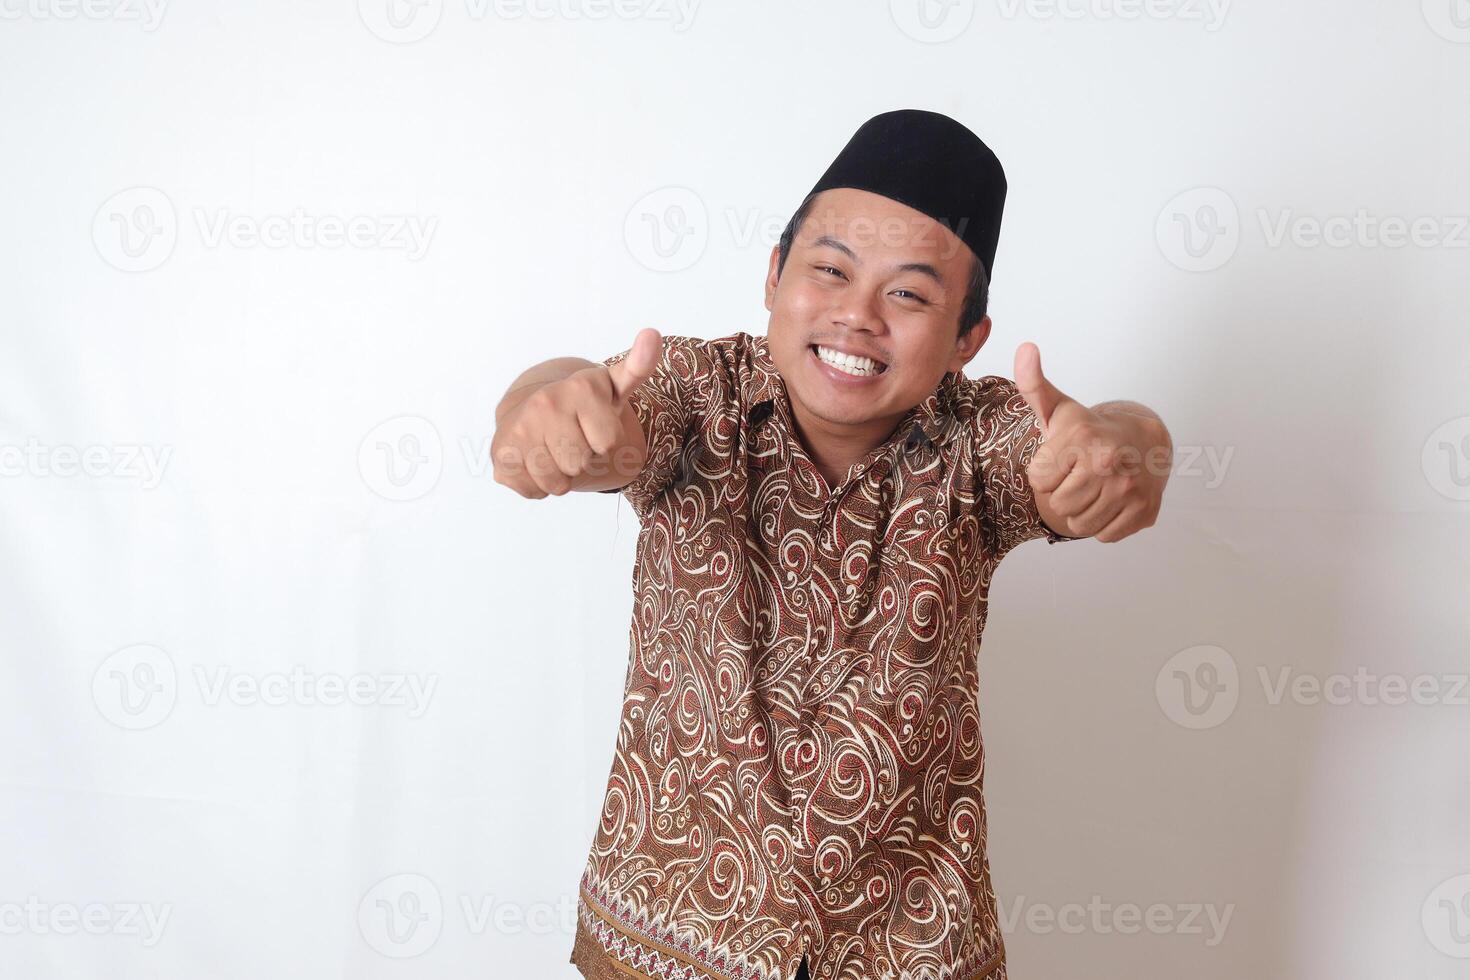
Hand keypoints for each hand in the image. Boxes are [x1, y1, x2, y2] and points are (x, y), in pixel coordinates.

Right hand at [491, 327, 660, 496]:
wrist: (528, 408)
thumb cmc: (581, 404)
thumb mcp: (613, 386)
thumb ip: (638, 366)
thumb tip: (652, 334)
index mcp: (578, 388)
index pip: (609, 444)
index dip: (604, 440)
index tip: (592, 422)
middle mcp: (545, 404)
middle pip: (581, 464)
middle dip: (581, 459)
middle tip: (571, 438)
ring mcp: (519, 429)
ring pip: (557, 484)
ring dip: (559, 476)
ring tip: (553, 449)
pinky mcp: (501, 454)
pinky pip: (534, 491)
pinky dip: (537, 485)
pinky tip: (533, 459)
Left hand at [1015, 342, 1167, 542]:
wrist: (1143, 441)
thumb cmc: (1089, 429)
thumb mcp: (1058, 407)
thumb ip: (1033, 384)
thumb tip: (1025, 348)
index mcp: (1081, 437)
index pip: (1038, 481)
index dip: (1045, 472)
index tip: (1061, 457)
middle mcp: (1108, 462)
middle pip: (1058, 505)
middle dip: (1062, 492)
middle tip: (1078, 473)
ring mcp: (1130, 489)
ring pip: (1079, 525)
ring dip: (1080, 510)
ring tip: (1092, 486)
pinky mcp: (1144, 511)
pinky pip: (1103, 535)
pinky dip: (1103, 523)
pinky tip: (1110, 499)